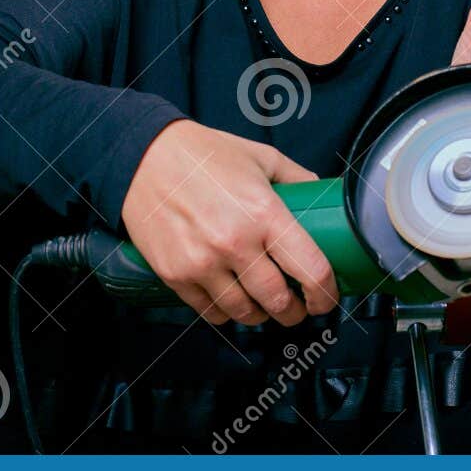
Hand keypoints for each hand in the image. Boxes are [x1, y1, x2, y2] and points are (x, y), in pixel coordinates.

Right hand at [119, 119, 338, 326]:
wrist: (144, 156)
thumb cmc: (203, 154)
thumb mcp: (261, 157)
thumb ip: (296, 178)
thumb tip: (322, 194)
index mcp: (265, 213)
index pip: (310, 269)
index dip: (326, 293)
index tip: (326, 298)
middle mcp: (235, 243)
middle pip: (279, 302)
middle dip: (296, 312)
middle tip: (299, 308)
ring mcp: (203, 263)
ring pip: (246, 314)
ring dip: (262, 316)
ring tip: (267, 306)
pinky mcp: (175, 275)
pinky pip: (211, 313)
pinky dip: (227, 313)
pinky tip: (234, 299)